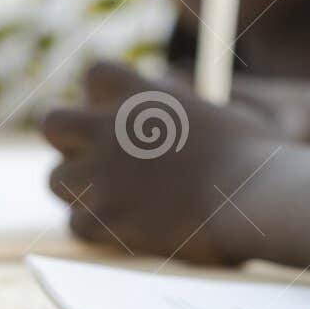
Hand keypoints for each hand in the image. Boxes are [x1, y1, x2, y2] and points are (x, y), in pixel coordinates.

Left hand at [42, 62, 280, 262]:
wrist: (255, 197)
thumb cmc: (255, 158)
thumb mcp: (219, 116)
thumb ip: (183, 111)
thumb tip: (174, 110)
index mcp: (142, 93)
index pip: (97, 75)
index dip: (104, 97)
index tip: (124, 117)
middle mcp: (111, 127)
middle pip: (54, 123)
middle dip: (69, 142)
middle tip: (99, 162)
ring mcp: (101, 174)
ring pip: (55, 179)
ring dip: (80, 190)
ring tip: (116, 203)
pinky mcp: (102, 219)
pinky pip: (76, 226)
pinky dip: (98, 232)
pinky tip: (128, 233)